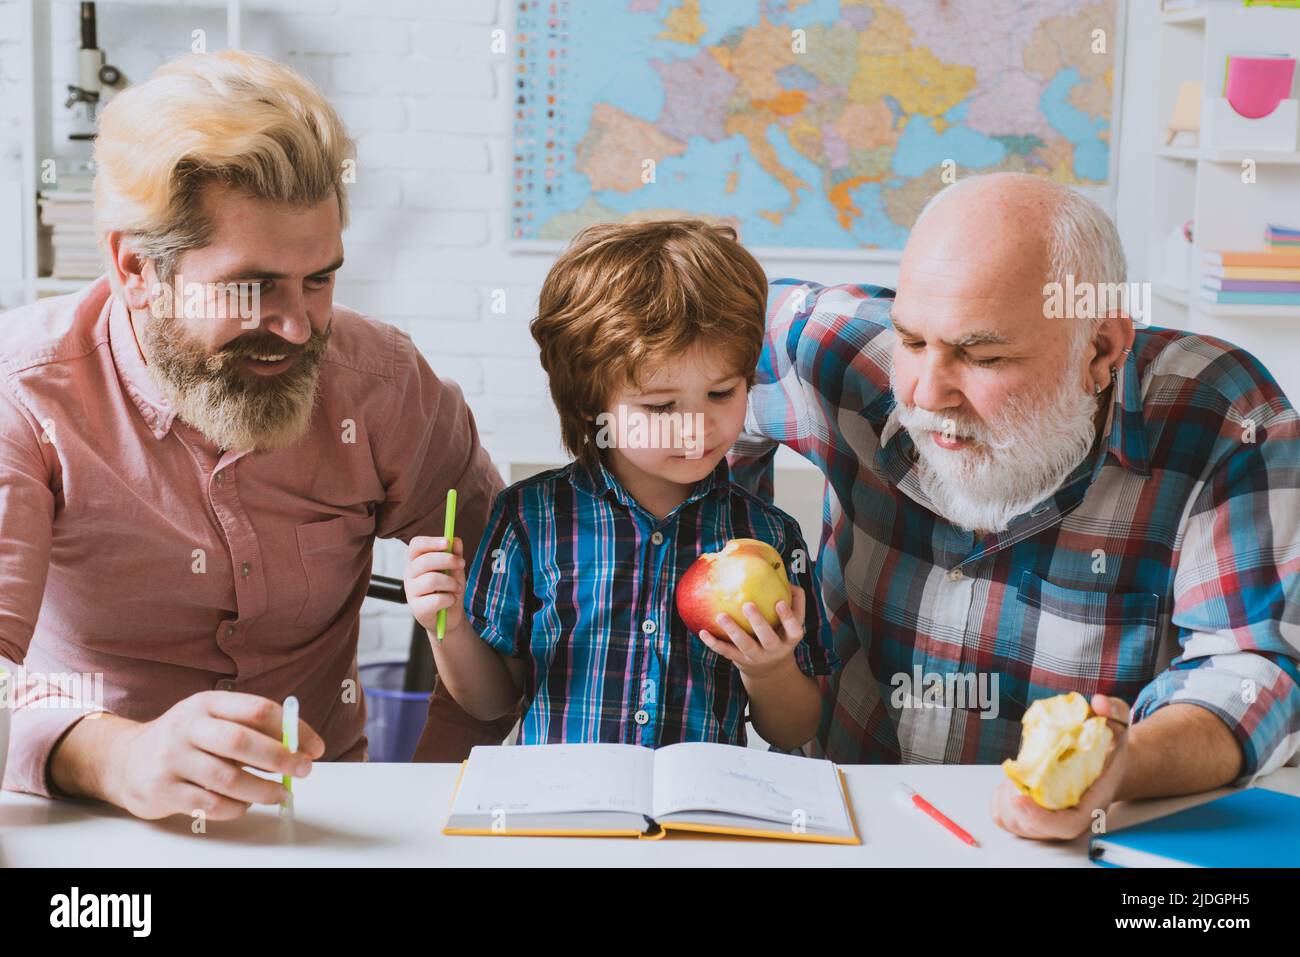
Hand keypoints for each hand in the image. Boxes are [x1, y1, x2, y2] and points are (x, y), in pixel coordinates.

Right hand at [106, 692, 324, 820]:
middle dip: (280, 758)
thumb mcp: (212, 721)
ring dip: (262, 790)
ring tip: (281, 794)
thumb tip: (301, 748)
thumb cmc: (185, 740)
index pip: (257, 710)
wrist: (124, 760)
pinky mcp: (162, 790)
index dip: (293, 729)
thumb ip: (252, 730)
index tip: (314, 747)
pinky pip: (209, 804)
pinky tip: (246, 805)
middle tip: (304, 770)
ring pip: (227, 778)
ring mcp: (171, 759)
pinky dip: (236, 807)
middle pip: (240, 741)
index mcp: (206, 703)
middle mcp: (186, 727)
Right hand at [404, 535, 465, 632]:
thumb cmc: (449, 590)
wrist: (449, 618)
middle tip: (462, 564)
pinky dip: (449, 598)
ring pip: (431, 580)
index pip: (415, 545)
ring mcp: (411, 592)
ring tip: (457, 588)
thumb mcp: (455, 570)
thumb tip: (456, 541)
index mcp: (416, 562)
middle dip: (448, 560)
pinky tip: (451, 600)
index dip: (430, 542)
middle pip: (424, 561)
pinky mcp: (417, 609)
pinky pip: (435, 599)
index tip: (447, 542)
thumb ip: (455, 555)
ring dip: (451, 583)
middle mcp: (410, 575)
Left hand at [697, 585, 805, 679]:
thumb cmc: (781, 634)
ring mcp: (757, 657)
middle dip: (758, 622)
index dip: (788, 617)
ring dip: (733, 630)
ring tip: (721, 616)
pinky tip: (703, 632)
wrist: (770, 670)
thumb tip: (786, 579)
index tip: (780, 602)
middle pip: (768, 638)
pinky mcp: (740, 660)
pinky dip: (714, 643)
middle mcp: (775, 649)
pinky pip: (726, 652)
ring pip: (745, 645)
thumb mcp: (791, 623)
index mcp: (789, 639)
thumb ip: (794, 601)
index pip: (794, 629)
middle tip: (747, 605)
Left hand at [991, 694, 1131, 840]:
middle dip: (1017, 808)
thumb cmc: (1110, 747)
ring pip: (1017, 823)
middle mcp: (1069, 815)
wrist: (1102, 760)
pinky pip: (1006, 817)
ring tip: (1012, 779)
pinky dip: (999, 802)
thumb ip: (1114, 711)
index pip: (1068, 824)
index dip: (1042, 818)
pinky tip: (1008, 784)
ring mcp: (1050, 818)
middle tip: (1011, 781)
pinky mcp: (1032, 815)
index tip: (1019, 800)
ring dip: (1006, 802)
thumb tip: (1098, 703)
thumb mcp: (1118, 724)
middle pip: (1037, 828)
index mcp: (1092, 802)